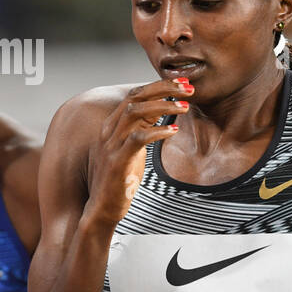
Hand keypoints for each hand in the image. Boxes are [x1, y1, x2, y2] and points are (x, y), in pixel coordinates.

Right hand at [84, 78, 192, 226]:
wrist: (103, 208)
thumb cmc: (121, 179)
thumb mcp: (133, 149)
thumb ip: (142, 129)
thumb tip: (160, 112)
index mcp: (113, 126)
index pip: (135, 95)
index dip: (158, 86)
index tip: (182, 84)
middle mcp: (110, 131)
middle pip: (135, 98)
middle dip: (163, 89)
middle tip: (188, 89)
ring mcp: (112, 146)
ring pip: (135, 113)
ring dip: (162, 106)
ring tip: (185, 106)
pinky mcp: (118, 162)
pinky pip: (137, 139)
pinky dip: (157, 132)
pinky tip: (173, 131)